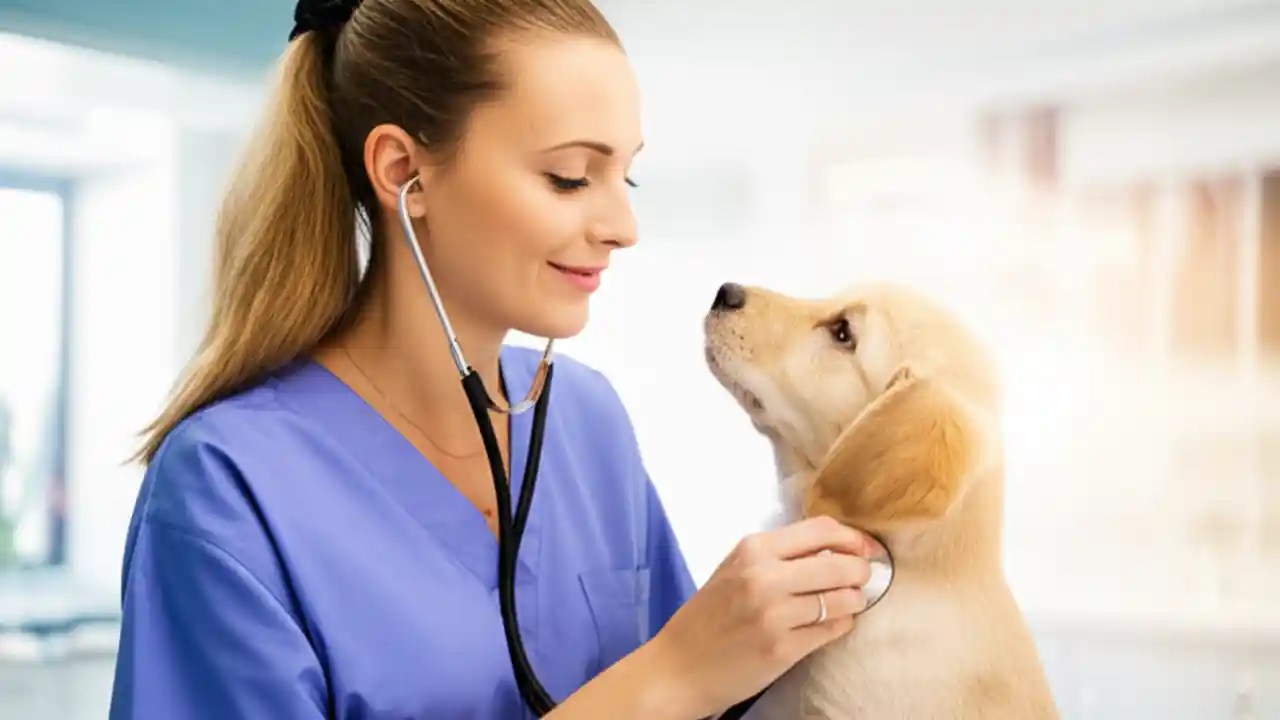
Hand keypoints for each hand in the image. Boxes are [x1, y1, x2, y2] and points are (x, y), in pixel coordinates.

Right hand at [646, 515, 876, 716]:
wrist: (679, 665)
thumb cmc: (708, 616)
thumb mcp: (734, 569)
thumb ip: (776, 556)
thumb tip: (832, 548)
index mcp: (753, 549)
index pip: (821, 530)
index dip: (852, 537)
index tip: (865, 547)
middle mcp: (764, 577)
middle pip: (840, 564)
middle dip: (861, 571)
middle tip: (864, 577)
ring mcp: (775, 614)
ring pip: (841, 599)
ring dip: (854, 600)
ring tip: (851, 602)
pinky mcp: (783, 648)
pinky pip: (831, 630)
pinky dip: (841, 625)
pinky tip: (834, 624)